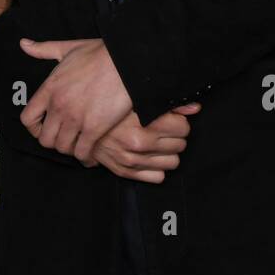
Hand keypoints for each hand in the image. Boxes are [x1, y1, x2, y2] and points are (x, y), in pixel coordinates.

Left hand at [18, 37, 133, 161]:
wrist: (125, 61)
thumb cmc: (99, 54)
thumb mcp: (67, 49)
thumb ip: (43, 49)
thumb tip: (23, 44)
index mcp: (49, 89)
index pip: (27, 119)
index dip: (33, 128)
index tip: (43, 128)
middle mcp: (59, 106)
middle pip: (44, 139)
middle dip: (53, 141)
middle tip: (64, 139)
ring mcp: (76, 119)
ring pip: (62, 148)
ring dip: (69, 149)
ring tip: (77, 145)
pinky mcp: (94, 128)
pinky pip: (82, 153)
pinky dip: (85, 157)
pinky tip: (90, 155)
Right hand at [80, 104, 200, 181]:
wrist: (78, 121)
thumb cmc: (109, 105)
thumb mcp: (137, 98)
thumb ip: (169, 103)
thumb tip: (196, 107)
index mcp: (145, 123)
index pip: (183, 128)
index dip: (179, 122)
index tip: (172, 119)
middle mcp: (140, 143)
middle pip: (180, 145)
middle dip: (176, 136)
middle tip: (166, 129)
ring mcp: (132, 160)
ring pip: (173, 163)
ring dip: (169, 152)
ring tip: (159, 142)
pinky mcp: (125, 172)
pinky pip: (158, 177)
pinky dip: (157, 168)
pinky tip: (151, 156)